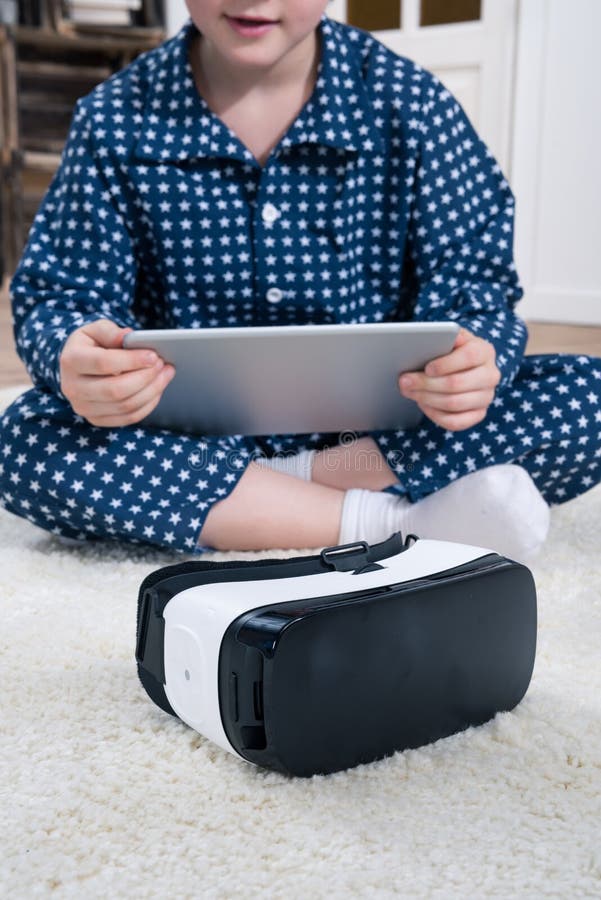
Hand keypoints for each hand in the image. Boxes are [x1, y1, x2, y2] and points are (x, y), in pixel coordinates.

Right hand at [59, 319, 174, 426]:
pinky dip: (148, 404)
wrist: (77, 367)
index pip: (103, 363)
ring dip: (152, 390)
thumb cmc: (91, 345)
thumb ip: (109, 331)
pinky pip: (128, 417)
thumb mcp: (95, 330)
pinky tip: (157, 389)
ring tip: (166, 374)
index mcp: (71, 360)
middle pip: (116, 390)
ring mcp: (83, 407)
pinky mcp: (96, 420)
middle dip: (145, 377)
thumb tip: (127, 336)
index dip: (132, 360)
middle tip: (163, 364)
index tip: (153, 356)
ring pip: (125, 405)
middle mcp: (72, 387)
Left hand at [398, 327, 499, 430]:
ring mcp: (486, 397)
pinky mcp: (479, 414)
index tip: (427, 368)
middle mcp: (490, 375)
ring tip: (409, 392)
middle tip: (404, 381)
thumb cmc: (450, 350)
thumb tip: (421, 340)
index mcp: (484, 351)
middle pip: (457, 383)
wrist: (461, 367)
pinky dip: (435, 415)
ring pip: (454, 404)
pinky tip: (423, 405)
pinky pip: (456, 422)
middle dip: (426, 384)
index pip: (469, 356)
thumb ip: (439, 338)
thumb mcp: (448, 338)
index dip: (445, 364)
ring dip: (427, 399)